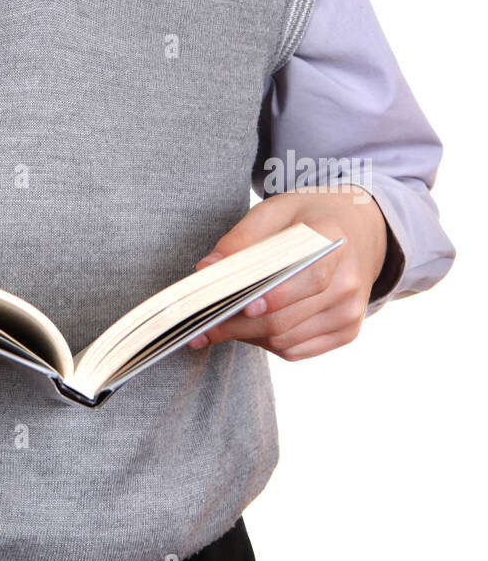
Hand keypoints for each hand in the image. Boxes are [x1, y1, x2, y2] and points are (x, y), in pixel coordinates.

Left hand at [186, 187, 387, 360]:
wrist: (360, 232)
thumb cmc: (310, 218)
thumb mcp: (277, 210)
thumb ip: (242, 238)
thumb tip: (206, 270)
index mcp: (335, 243)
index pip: (309, 278)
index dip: (274, 296)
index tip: (240, 304)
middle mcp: (350, 283)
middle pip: (287, 318)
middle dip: (238, 325)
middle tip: (201, 324)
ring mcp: (350, 312)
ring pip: (285, 340)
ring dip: (247, 336)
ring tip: (219, 322)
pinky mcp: (346, 332)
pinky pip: (295, 350)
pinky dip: (265, 342)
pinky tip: (250, 327)